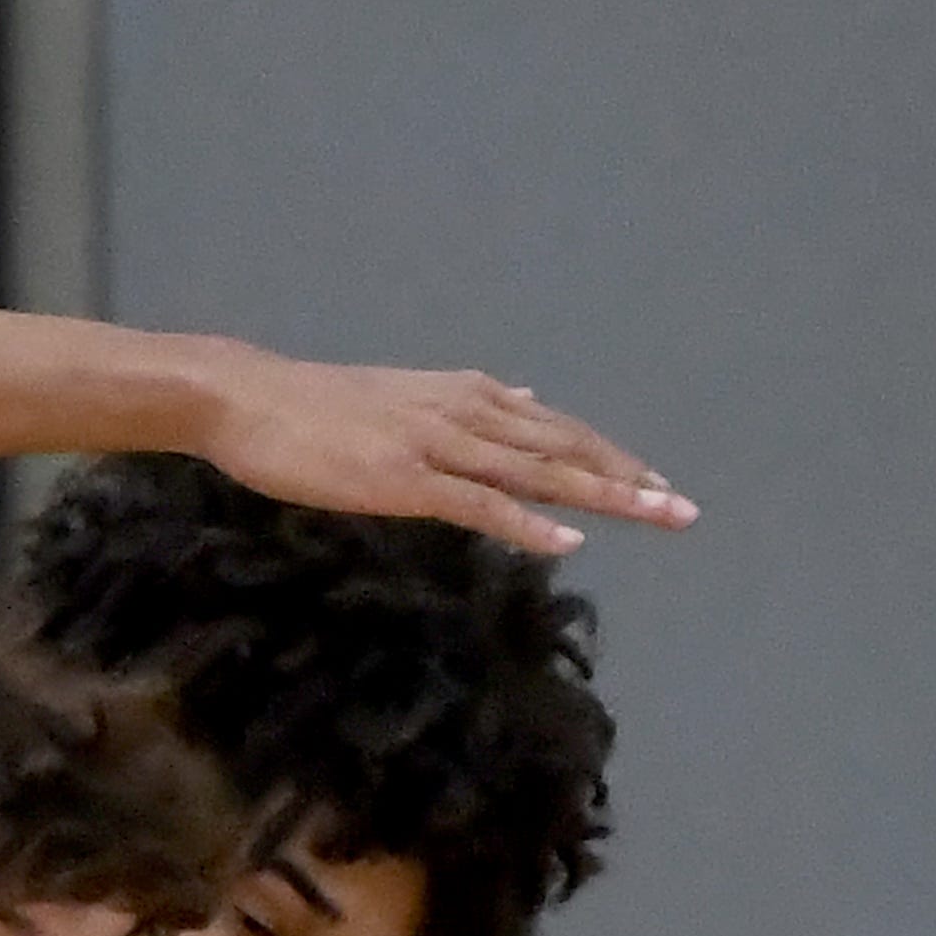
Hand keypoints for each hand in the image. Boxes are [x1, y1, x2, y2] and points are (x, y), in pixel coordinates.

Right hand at [191, 347, 695, 557]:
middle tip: (684, 508)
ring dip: (600, 495)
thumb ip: (472, 404)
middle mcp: (468, 413)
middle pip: (564, 449)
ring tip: (654, 515)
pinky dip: (526, 521)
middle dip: (629, 478)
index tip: (659, 481)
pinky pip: (478, 503)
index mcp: (470, 395)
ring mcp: (438, 445)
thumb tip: (526, 399)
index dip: (611, 456)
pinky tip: (566, 540)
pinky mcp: (404, 479)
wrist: (250, 398)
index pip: (557, 429)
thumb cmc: (317, 407)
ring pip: (537, 472)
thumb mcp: (408, 395)